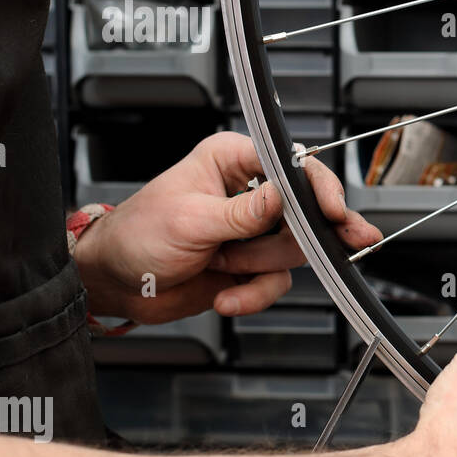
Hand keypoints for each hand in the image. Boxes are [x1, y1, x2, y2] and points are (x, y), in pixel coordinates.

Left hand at [74, 132, 381, 324]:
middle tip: (341, 243)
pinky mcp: (253, 265)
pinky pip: (276, 282)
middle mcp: (251, 192)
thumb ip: (243, 213)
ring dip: (257, 266)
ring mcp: (254, 232)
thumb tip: (286, 196)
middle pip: (306, 211)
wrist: (115, 282)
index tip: (333, 212)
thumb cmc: (136, 235)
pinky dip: (252, 294)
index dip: (319, 188)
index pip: (293, 165)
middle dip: (295, 238)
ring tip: (220, 264)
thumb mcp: (191, 220)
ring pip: (294, 251)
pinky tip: (224, 295)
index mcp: (234, 161)